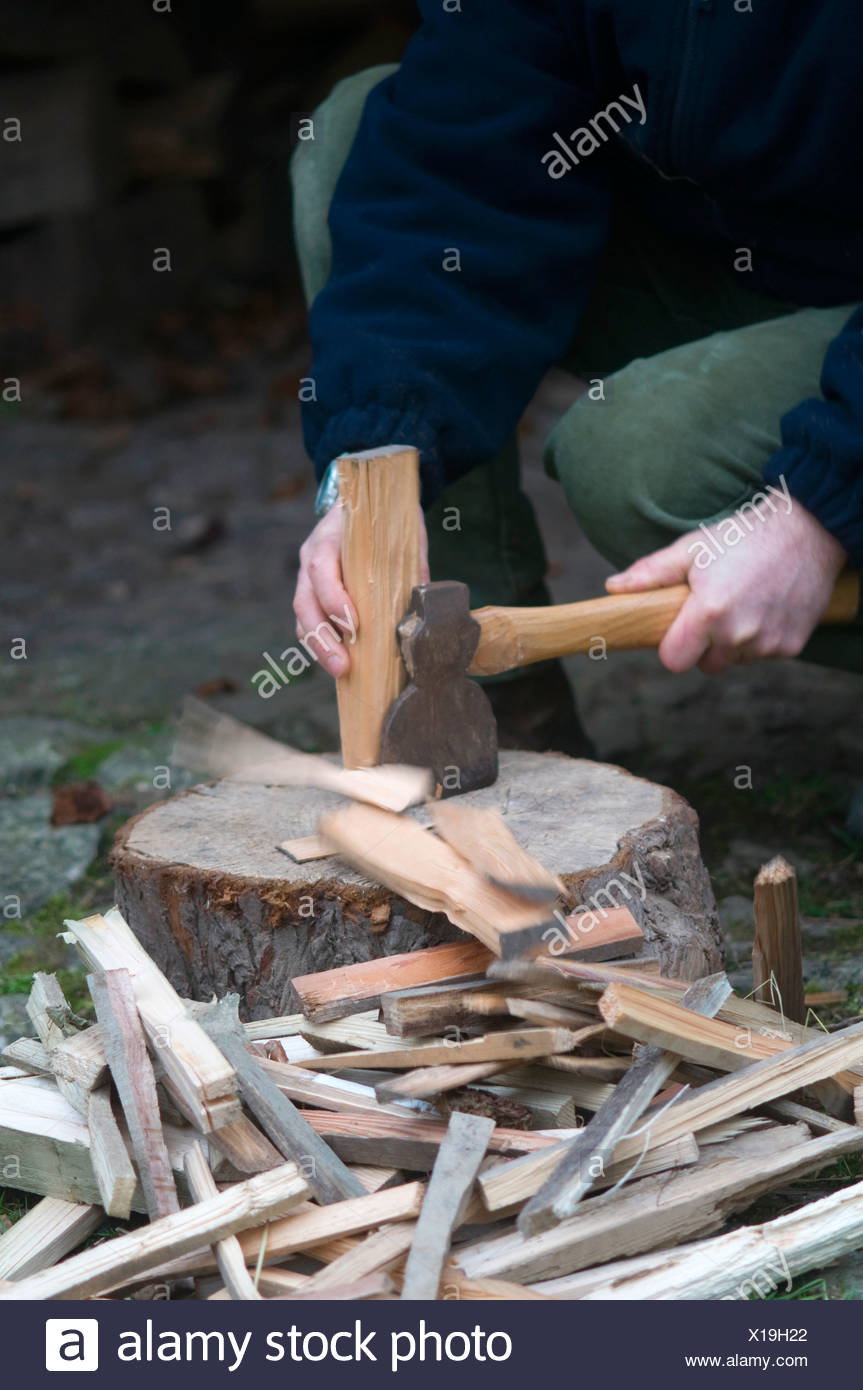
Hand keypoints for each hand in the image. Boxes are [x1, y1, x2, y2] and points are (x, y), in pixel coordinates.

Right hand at [293, 503, 429, 676]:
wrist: (367, 504)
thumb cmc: (384, 519)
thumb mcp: (400, 532)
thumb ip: (411, 564)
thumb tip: (426, 600)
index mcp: (328, 539)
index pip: (321, 570)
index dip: (334, 599)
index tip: (354, 625)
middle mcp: (311, 560)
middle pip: (304, 603)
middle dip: (322, 638)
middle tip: (343, 667)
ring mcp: (309, 580)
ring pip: (304, 619)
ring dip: (320, 648)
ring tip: (342, 672)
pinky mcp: (316, 597)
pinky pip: (312, 625)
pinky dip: (325, 646)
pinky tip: (343, 665)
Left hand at [605, 496, 846, 674]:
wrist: (807, 530)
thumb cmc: (743, 536)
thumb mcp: (692, 549)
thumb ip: (651, 573)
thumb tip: (613, 588)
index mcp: (709, 614)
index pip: (674, 661)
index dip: (673, 645)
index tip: (681, 625)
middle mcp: (739, 635)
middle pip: (706, 665)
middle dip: (704, 645)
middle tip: (714, 609)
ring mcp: (768, 644)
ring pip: (735, 661)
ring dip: (733, 643)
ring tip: (742, 602)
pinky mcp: (791, 646)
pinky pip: (763, 654)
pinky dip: (761, 638)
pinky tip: (765, 606)